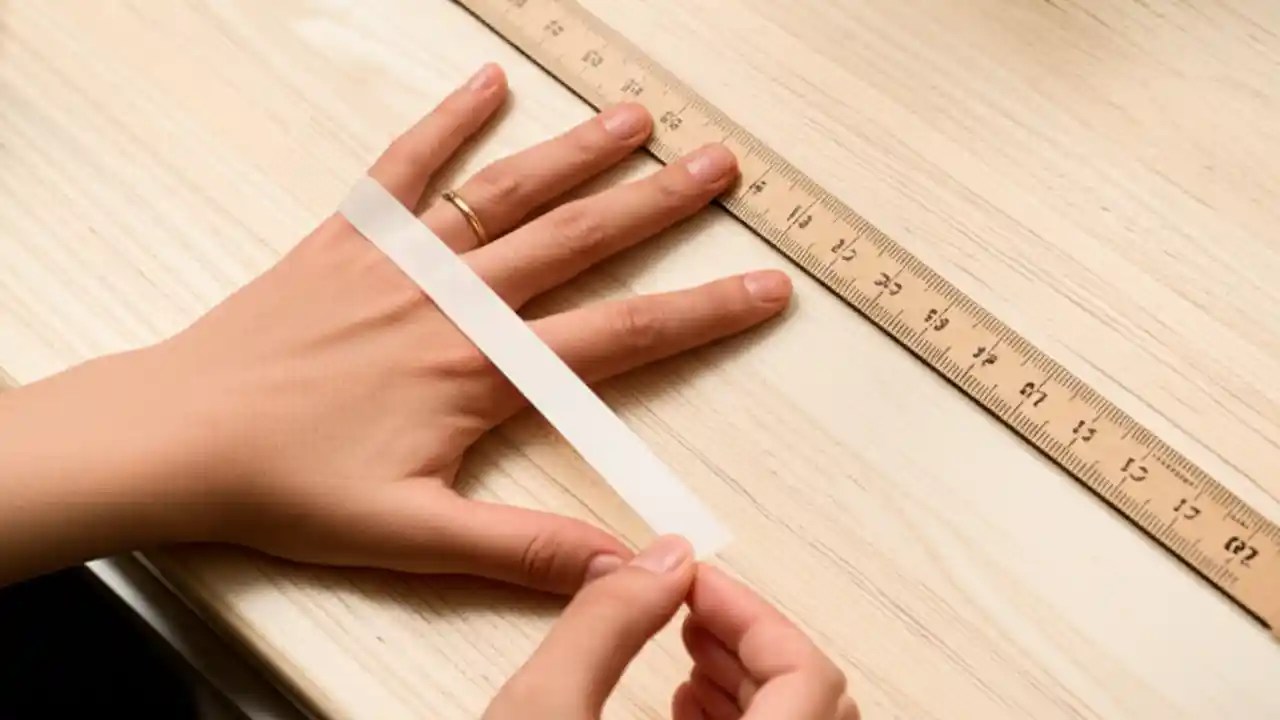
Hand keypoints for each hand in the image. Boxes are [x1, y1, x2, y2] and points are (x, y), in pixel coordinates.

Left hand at [145, 63, 791, 591]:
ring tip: (637, 120)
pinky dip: (444, 124)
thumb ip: (525, 548)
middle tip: (720, 168)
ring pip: (505, 195)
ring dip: (577, 154)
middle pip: (577, 241)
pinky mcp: (347, 242)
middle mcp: (452, 302)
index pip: (618, 336)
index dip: (702, 312)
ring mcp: (400, 263)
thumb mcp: (414, 536)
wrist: (179, 437)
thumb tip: (622, 564)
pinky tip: (486, 84)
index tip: (763, 287)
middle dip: (659, 205)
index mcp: (478, 373)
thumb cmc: (288, 486)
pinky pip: (402, 170)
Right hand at [484, 536, 858, 718]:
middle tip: (690, 607)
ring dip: (749, 681)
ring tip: (686, 648)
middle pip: (817, 702)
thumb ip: (603, 627)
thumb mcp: (538, 713)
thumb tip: (661, 559)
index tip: (696, 587)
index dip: (753, 616)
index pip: (808, 680)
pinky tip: (681, 704)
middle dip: (752, 643)